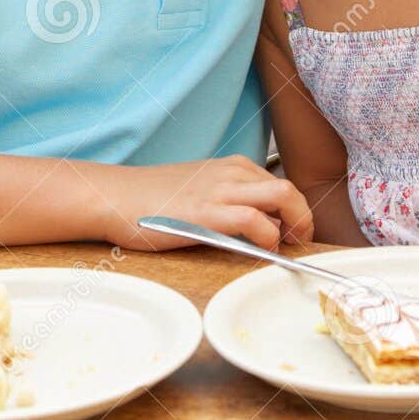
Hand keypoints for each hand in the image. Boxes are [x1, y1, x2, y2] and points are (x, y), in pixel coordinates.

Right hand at [97, 156, 314, 250]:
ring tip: (285, 248)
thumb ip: (228, 202)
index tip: (291, 233)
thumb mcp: (198, 190)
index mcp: (231, 167)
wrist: (115, 196)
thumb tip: (259, 226)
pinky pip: (256, 222)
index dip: (294, 211)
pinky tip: (262, 251)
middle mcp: (232, 173)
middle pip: (289, 189)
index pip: (279, 185)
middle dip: (303, 217)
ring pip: (283, 196)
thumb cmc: (151, 200)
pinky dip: (269, 238)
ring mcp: (221, 190)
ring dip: (295, 225)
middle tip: (297, 243)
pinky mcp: (208, 213)